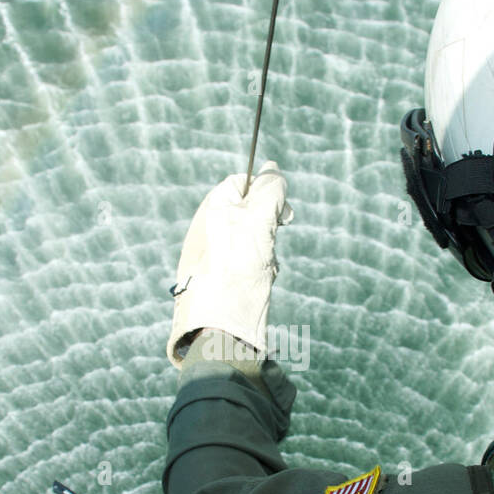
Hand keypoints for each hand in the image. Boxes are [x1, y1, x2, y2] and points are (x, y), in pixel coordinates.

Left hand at [166, 160, 293, 367]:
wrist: (223, 325)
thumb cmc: (237, 268)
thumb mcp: (257, 218)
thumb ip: (269, 190)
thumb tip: (274, 169)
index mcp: (212, 210)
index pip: (241, 182)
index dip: (263, 188)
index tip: (280, 206)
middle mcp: (213, 229)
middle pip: (253, 209)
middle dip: (269, 222)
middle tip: (274, 234)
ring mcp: (220, 254)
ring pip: (258, 237)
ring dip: (269, 247)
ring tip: (264, 263)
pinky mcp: (229, 278)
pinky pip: (255, 262)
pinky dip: (264, 267)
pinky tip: (262, 280)